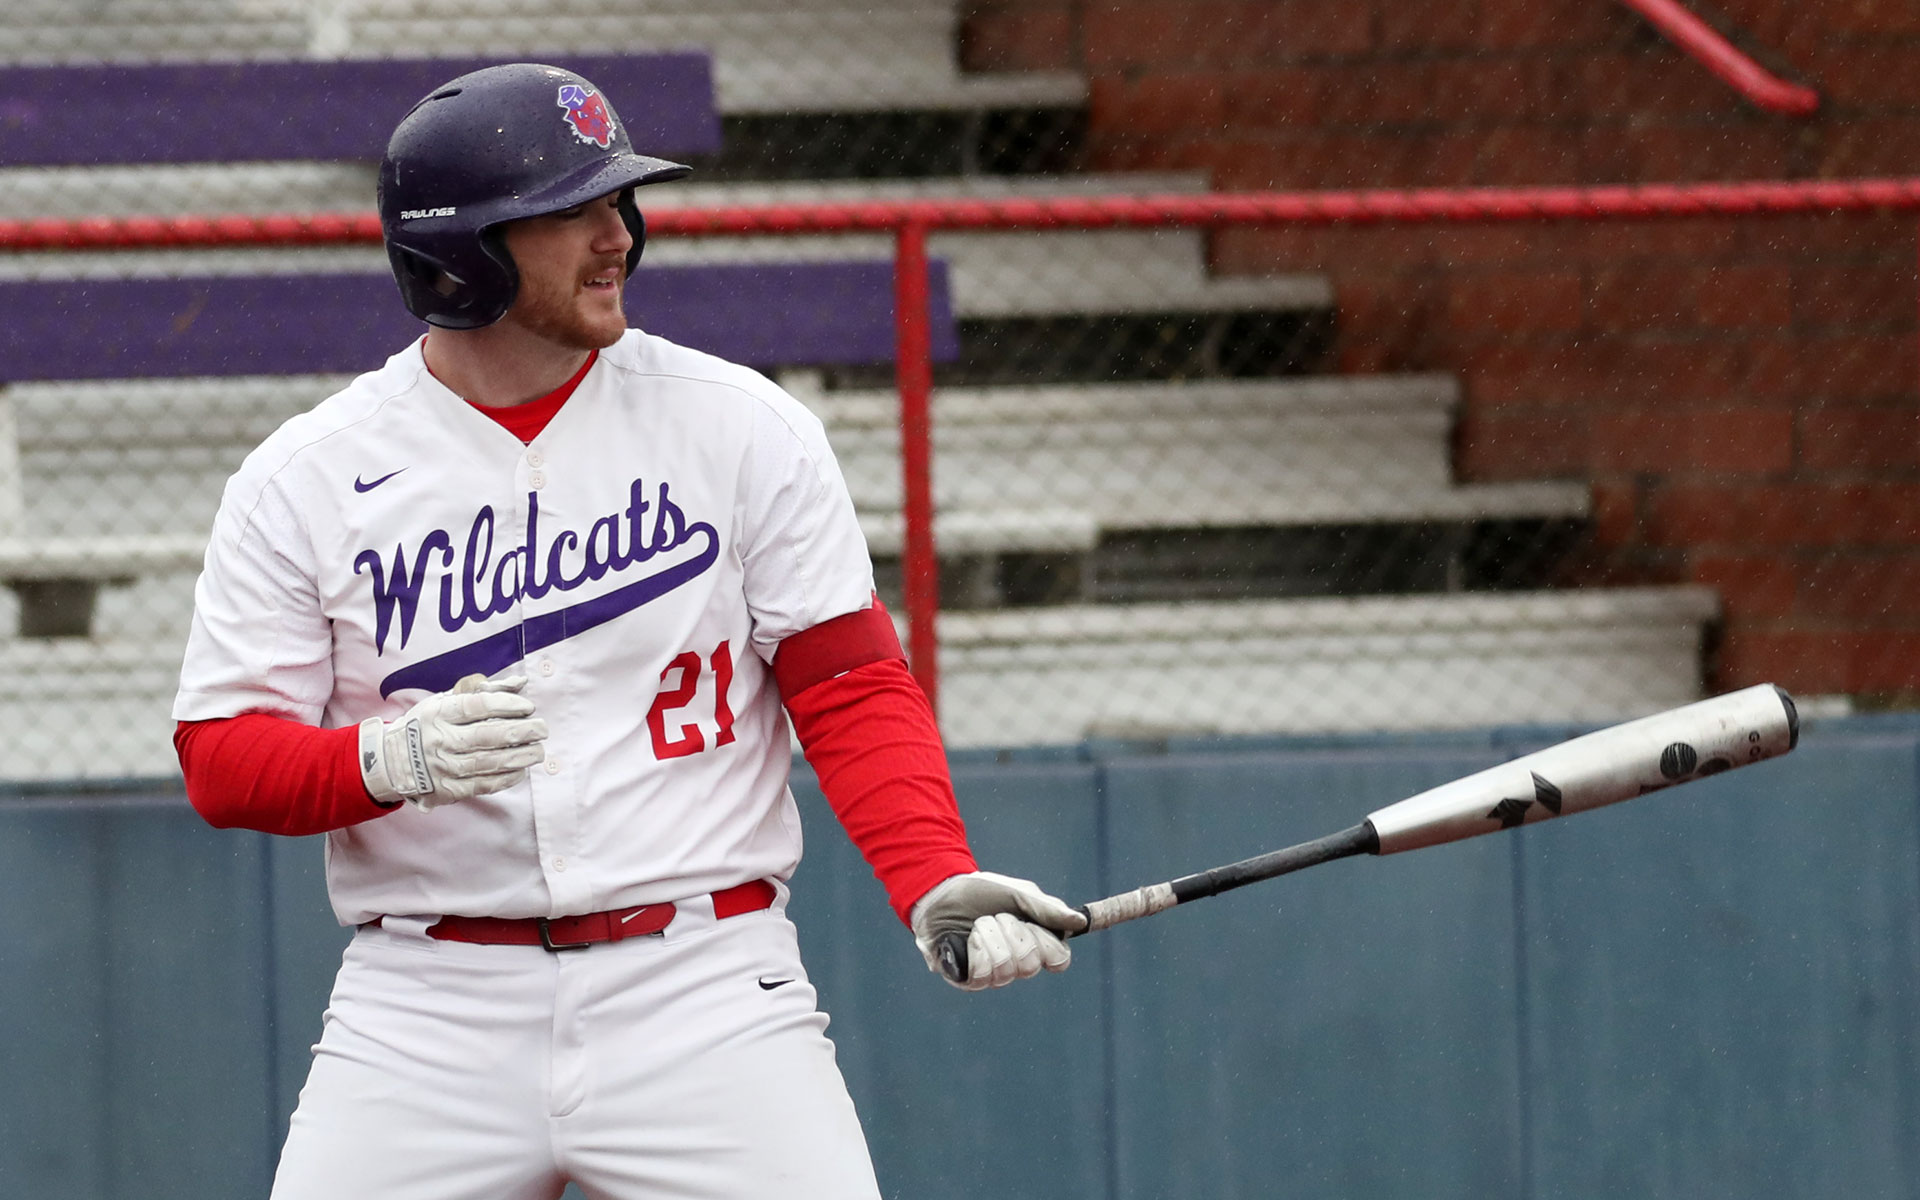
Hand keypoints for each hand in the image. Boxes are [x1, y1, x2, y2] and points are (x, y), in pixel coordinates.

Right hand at [358, 674, 548, 810]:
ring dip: (518, 758)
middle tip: (542, 729)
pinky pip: (481, 785)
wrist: (389, 761)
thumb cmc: (424, 725)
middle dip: (520, 732)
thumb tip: (519, 682)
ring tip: (538, 751)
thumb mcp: (443, 701)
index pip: (476, 706)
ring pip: (486, 763)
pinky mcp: (447, 789)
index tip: (527, 706)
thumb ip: (482, 691)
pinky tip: (521, 771)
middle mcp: (439, 740)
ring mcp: (442, 766)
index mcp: (438, 713)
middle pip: (486, 736)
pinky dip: (504, 778)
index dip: (505, 705)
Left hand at [909, 871, 1088, 990]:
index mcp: (1035, 942)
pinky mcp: (970, 980)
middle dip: (1012, 932)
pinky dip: (975, 949)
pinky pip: (982, 975)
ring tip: (978, 924)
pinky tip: (966, 939)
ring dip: (990, 936)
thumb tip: (1080, 922)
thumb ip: (1047, 909)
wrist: (941, 891)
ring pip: (1006, 970)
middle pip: (1031, 964)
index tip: (1034, 926)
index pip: (1059, 960)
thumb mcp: (1019, 893)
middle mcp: (1018, 963)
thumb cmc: (983, 892)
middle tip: (998, 916)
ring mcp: (994, 974)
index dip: (1049, 946)